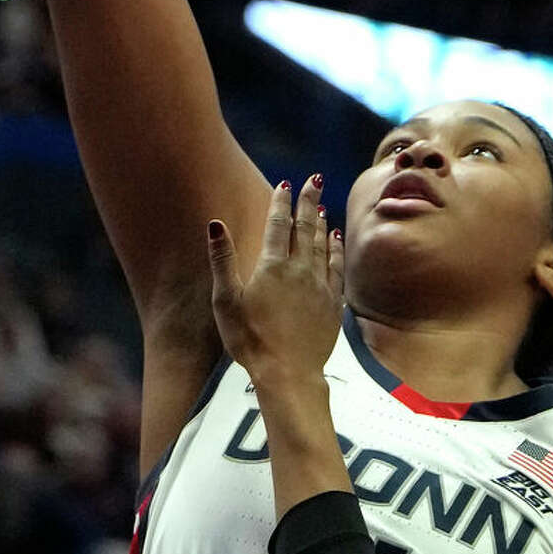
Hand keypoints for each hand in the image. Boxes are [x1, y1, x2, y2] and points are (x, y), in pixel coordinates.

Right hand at [207, 177, 343, 391]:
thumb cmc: (250, 339)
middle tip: (315, 181)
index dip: (281, 201)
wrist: (288, 372)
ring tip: (323, 207)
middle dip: (309, 202)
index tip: (286, 182)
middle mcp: (299, 269)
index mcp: (272, 266)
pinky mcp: (332, 303)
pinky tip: (336, 240)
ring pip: (323, 245)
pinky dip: (336, 250)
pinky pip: (336, 267)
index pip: (277, 224)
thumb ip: (223, 260)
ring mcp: (319, 286)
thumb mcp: (226, 300)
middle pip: (305, 228)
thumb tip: (216, 224)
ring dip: (322, 223)